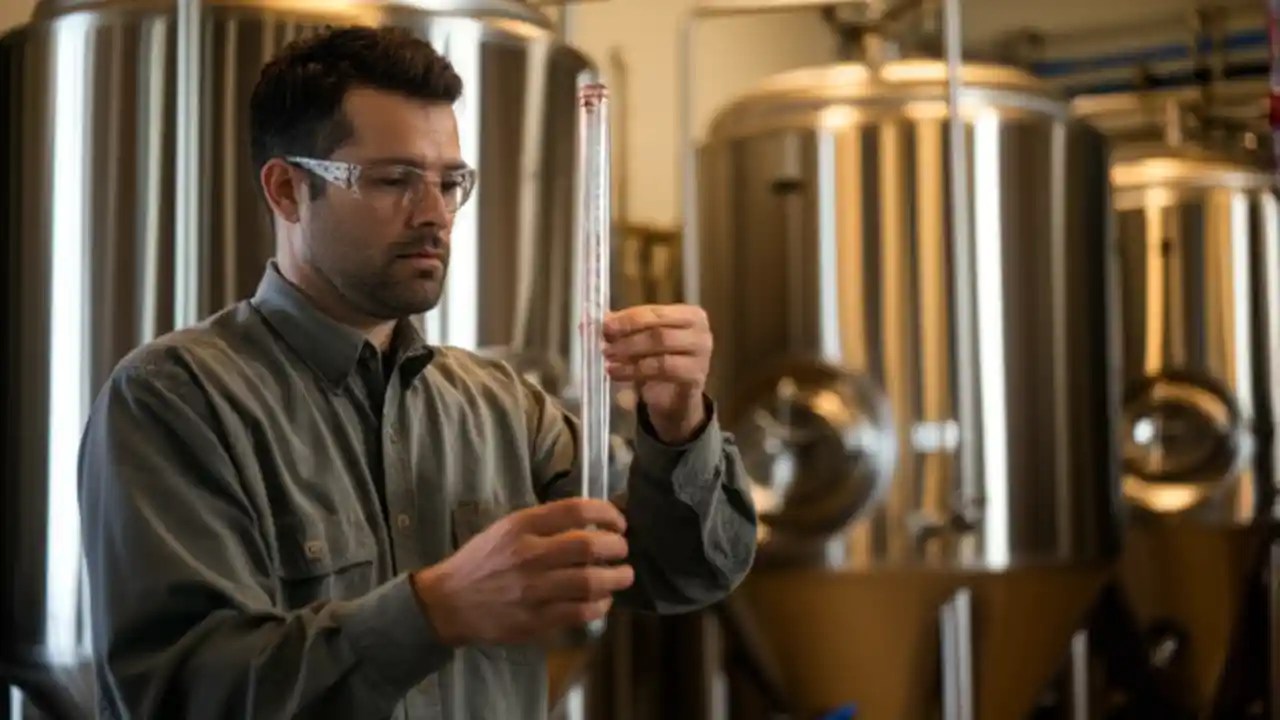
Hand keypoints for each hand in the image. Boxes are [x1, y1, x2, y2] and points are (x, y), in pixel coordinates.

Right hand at [412, 498, 633, 646]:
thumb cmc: (482, 560)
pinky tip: (603, 601)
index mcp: (522, 526)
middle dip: (617, 547)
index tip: (618, 522)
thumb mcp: (506, 528)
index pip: (575, 510)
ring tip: (623, 576)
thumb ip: (545, 523)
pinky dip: (600, 606)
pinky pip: (579, 612)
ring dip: (616, 579)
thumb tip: (592, 520)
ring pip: (590, 582)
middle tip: (622, 550)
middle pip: (589, 546)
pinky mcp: (534, 620)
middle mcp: (529, 554)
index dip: (607, 513)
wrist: (448, 602)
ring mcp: (532, 590)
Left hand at [603, 304, 711, 443]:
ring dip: (629, 354)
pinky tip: (616, 374)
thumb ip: (621, 329)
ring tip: (608, 359)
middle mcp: (701, 331)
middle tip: (604, 345)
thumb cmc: (659, 361)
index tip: (605, 326)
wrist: (676, 398)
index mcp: (689, 314)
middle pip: (658, 330)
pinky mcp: (696, 376)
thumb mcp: (640, 341)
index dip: (627, 319)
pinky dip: (635, 370)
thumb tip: (589, 321)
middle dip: (627, 337)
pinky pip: (663, 369)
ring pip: (661, 349)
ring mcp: (702, 355)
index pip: (654, 312)